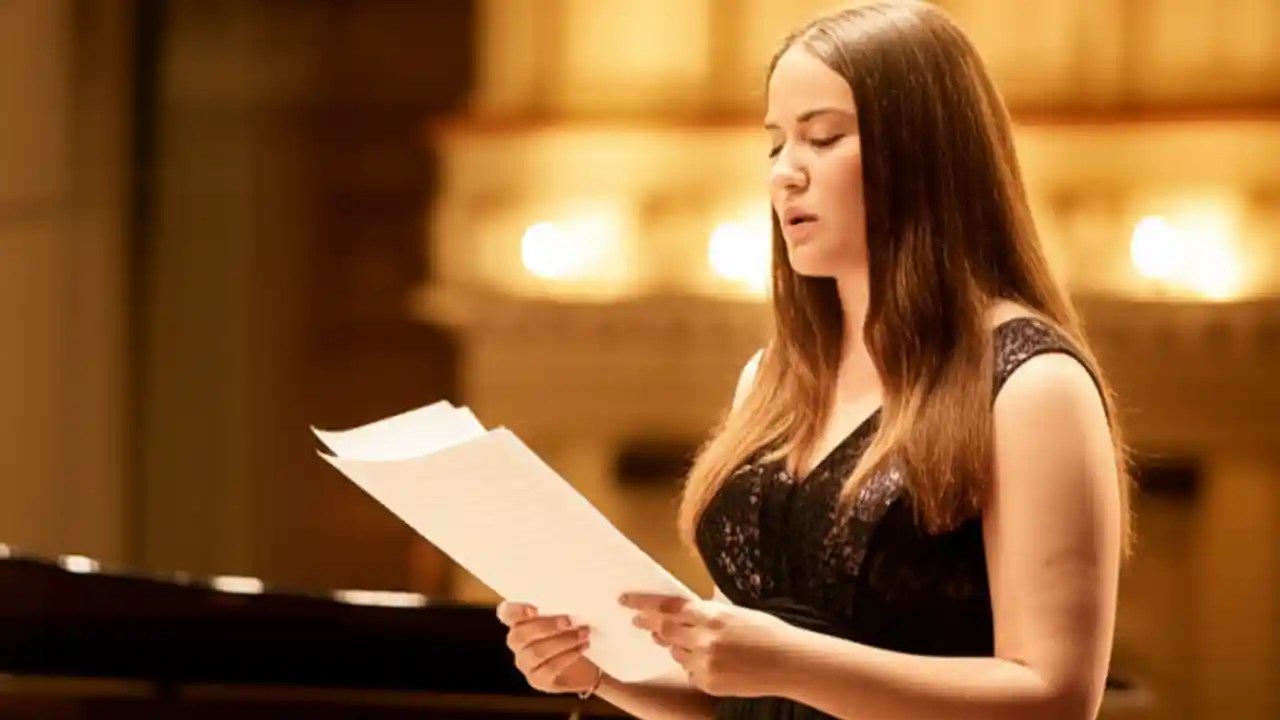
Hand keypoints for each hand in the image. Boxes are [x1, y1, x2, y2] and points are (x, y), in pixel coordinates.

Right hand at [497, 601, 601, 694]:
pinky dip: (567, 657)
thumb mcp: (567, 616)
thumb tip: (576, 597)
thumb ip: (562, 607)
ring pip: (535, 653)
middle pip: (520, 634)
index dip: (516, 610)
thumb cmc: (574, 633)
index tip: (534, 608)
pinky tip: (582, 648)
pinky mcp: (537, 680)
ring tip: (583, 634)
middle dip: (546, 626)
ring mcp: (525, 663)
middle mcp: (518, 642)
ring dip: (562, 641)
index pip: (507, 613)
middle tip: (569, 621)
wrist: (588, 665)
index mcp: (520, 621)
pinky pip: (548, 669)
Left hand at [620, 593, 791, 697]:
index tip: (625, 601)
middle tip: (638, 622)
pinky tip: (712, 662)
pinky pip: (689, 672)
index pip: (667, 606)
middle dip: (648, 625)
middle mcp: (704, 638)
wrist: (790, 662)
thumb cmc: (767, 632)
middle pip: (663, 629)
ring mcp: (705, 663)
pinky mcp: (708, 682)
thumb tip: (680, 611)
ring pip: (674, 652)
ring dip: (676, 646)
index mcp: (712, 615)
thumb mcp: (735, 612)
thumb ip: (706, 613)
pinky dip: (693, 665)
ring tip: (692, 643)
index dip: (642, 603)